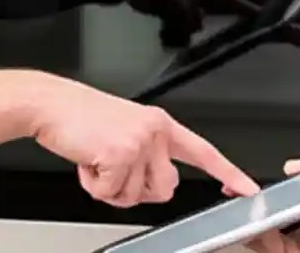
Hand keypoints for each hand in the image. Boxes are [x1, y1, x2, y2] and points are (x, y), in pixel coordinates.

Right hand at [31, 76, 259, 206]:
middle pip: (166, 188)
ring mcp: (139, 142)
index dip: (228, 172)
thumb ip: (148, 153)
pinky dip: (93, 185)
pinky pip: (110, 194)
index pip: (203, 152)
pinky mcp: (119, 154)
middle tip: (114, 170)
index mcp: (161, 124)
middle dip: (138, 190)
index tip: (247, 189)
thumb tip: (153, 185)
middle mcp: (155, 131)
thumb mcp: (126, 128)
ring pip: (136, 195)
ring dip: (112, 188)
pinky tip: (87, 161)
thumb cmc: (82, 117)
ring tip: (98, 160)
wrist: (52, 104)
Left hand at [66, 0, 259, 46]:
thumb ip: (183, 12)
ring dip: (181, 32)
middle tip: (197, 36)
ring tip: (165, 31)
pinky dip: (170, 32)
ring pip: (191, 23)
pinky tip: (160, 32)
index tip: (267, 21)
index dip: (249, 11)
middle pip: (210, 15)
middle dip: (202, 29)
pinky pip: (176, 25)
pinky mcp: (166, 7)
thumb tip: (196, 25)